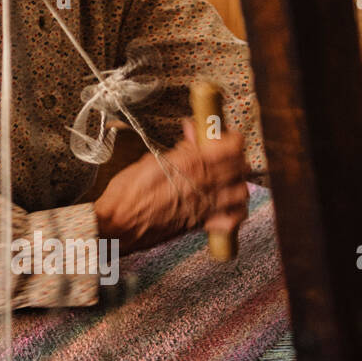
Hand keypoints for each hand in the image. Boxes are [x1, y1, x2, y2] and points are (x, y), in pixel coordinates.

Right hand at [93, 119, 247, 254]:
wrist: (118, 226)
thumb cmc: (127, 194)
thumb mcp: (151, 160)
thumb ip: (179, 149)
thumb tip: (192, 134)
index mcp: (191, 163)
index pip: (233, 145)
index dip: (230, 137)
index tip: (220, 135)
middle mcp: (203, 184)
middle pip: (242, 166)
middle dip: (235, 157)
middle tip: (222, 153)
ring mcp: (205, 205)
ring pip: (243, 191)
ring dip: (238, 183)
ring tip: (227, 179)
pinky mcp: (201, 224)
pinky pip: (232, 220)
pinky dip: (235, 213)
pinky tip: (227, 205)